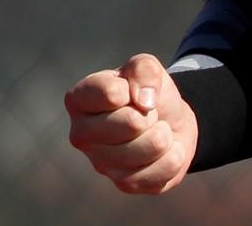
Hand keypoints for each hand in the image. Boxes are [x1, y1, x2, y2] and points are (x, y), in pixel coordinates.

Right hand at [66, 53, 197, 194]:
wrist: (168, 121)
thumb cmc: (147, 92)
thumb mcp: (146, 67)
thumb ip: (143, 70)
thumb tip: (144, 101)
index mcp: (78, 100)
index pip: (111, 93)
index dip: (135, 88)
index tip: (132, 92)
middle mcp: (81, 135)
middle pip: (131, 123)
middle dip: (151, 114)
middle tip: (147, 113)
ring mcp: (100, 163)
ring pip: (149, 147)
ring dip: (164, 134)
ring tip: (157, 130)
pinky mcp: (123, 184)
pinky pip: (159, 171)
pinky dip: (173, 156)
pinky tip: (165, 151)